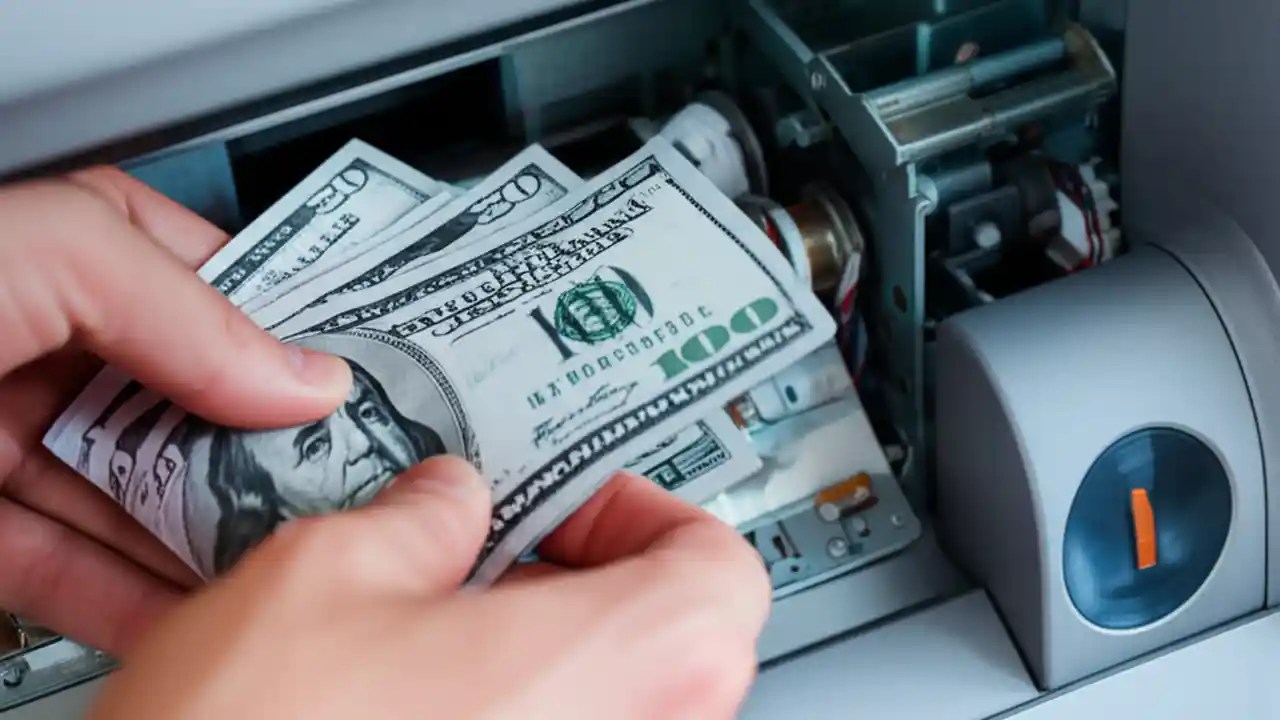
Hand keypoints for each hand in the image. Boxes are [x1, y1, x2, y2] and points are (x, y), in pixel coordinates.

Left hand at [0, 168, 351, 654]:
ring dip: (215, 533)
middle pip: (194, 404)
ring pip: (142, 494)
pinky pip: (72, 567)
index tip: (367, 385)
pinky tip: (199, 607)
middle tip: (342, 490)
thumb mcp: (35, 253)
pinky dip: (137, 595)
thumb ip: (183, 309)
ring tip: (292, 560)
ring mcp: (7, 435)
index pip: (220, 284)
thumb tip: (303, 376)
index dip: (298, 331)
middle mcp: (46, 340)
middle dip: (267, 452)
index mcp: (69, 250)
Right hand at [91, 459, 770, 719]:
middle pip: (682, 639)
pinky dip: (518, 708)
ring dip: (551, 648)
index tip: (573, 502)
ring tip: (445, 622)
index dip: (650, 513)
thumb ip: (417, 517)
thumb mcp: (323, 576)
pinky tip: (424, 694)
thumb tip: (446, 501)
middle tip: (502, 553)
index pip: (723, 567)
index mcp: (613, 667)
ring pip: (624, 701)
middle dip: (590, 580)